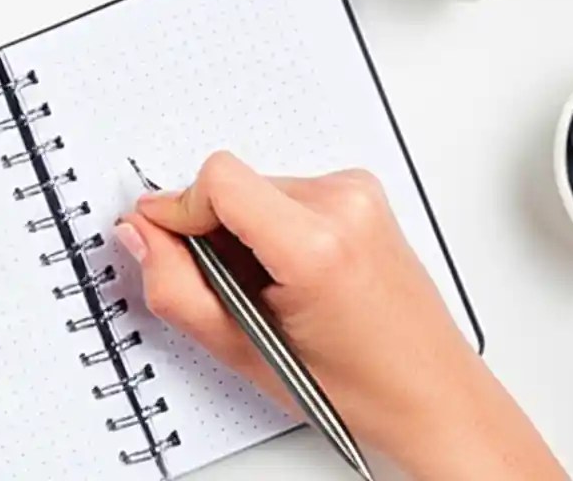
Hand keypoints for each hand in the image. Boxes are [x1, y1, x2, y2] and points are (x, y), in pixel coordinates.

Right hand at [118, 152, 563, 480]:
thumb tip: (142, 235)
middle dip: (214, 232)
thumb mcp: (242, 350)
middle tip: (232, 289)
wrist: (430, 392)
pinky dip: (273, 229)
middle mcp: (345, 204)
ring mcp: (359, 194)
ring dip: (245, 232)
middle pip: (234, 185)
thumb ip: (174, 287)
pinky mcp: (363, 194)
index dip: (178, 210)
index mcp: (318, 244)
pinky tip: (291, 276)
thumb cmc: (357, 385)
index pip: (217, 180)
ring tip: (270, 290)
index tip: (165, 240)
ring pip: (257, 189)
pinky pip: (287, 193)